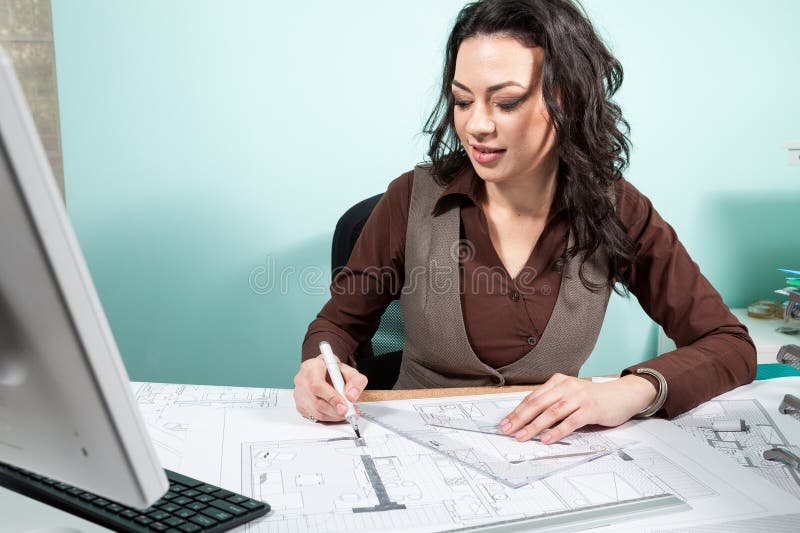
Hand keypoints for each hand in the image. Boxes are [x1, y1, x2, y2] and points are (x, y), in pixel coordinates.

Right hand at [293, 353, 367, 421]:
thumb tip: (352, 396)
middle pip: (317, 401)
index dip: (331, 398)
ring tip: (346, 413)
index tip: (344, 406)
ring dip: (333, 415)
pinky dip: (328, 418)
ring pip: (316, 411)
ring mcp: (299, 393)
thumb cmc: (334, 370)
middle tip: (349, 412)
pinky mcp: (300, 405)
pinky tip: (337, 413)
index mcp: (311, 367)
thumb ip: (355, 381)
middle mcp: (302, 380)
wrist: (324, 371)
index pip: (317, 385)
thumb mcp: (349, 370)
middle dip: (335, 410)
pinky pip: (314, 416)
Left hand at [499, 373, 656, 443]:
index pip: (532, 397)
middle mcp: (567, 386)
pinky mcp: (590, 409)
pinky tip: (547, 439)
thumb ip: (552, 402)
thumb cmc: (593, 398)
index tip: (505, 422)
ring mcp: (579, 397)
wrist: (622, 395)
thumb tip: (529, 420)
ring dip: (534, 426)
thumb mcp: (570, 395)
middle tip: (507, 430)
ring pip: (551, 412)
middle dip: (520, 418)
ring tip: (523, 436)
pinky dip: (557, 431)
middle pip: (538, 404)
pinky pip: (570, 421)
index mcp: (558, 381)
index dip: (517, 411)